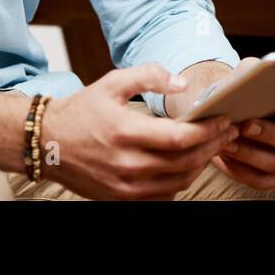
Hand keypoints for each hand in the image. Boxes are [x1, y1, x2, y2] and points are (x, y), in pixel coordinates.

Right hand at [41, 64, 238, 199]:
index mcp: (126, 133)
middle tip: (228, 131)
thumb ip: (149, 76)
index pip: (181, 138)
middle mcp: (127, 164)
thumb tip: (182, 83)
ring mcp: (125, 187)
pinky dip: (181, 180)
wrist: (47, 142)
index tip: (224, 119)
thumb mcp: (112, 83)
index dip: (209, 130)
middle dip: (214, 145)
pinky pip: (163, 195)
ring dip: (201, 164)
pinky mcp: (122, 198)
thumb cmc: (81, 110)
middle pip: (186, 162)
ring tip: (213, 145)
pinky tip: (188, 163)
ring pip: (179, 181)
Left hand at [204, 58, 274, 190]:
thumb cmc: (239, 91)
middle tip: (247, 125)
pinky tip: (225, 156)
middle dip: (272, 134)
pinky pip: (262, 180)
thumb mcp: (244, 74)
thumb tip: (256, 74)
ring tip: (229, 142)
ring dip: (254, 154)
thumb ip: (253, 71)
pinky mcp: (270, 177)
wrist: (219, 114)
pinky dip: (242, 170)